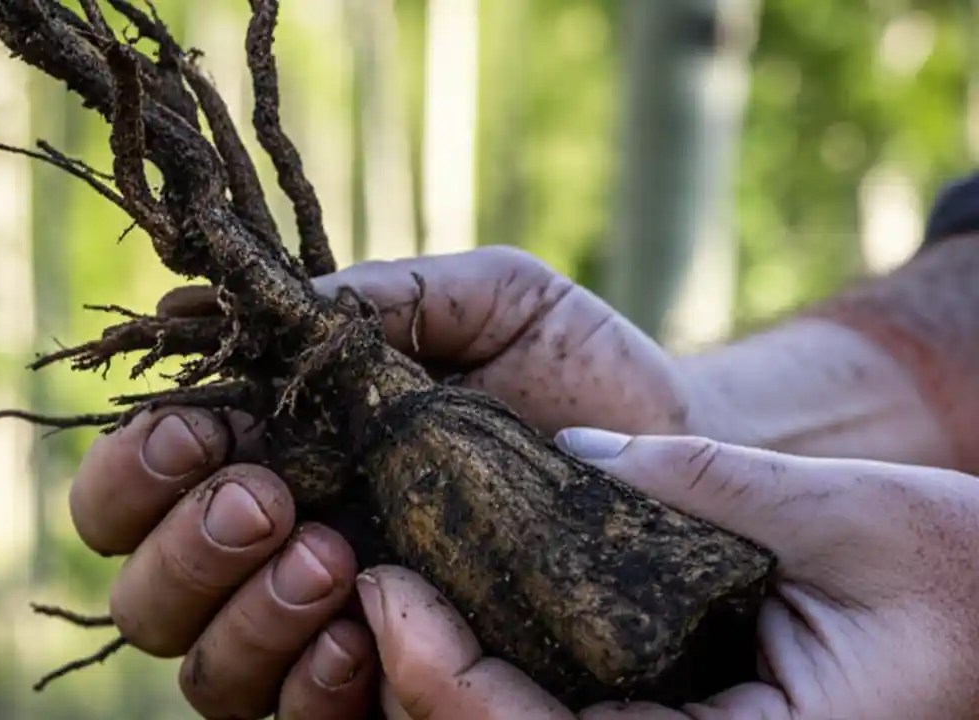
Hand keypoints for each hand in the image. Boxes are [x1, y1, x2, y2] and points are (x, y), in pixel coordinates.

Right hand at [69, 247, 706, 717]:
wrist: (676, 452)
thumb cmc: (569, 369)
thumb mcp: (477, 302)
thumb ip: (360, 299)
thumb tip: (196, 298)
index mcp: (275, 453)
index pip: (141, 486)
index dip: (136, 471)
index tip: (200, 433)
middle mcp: (278, 552)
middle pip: (148, 594)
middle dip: (184, 551)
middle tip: (265, 500)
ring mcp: (329, 630)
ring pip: (208, 673)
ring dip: (246, 619)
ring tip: (331, 558)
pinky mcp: (395, 683)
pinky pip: (304, 719)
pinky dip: (311, 684)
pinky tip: (362, 634)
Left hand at [358, 429, 978, 718]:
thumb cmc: (961, 577)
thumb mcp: (858, 517)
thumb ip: (716, 485)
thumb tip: (574, 449)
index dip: (448, 681)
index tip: (389, 593)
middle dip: (422, 686)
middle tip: (367, 583)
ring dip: (445, 686)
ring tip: (390, 593)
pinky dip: (494, 679)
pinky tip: (456, 610)